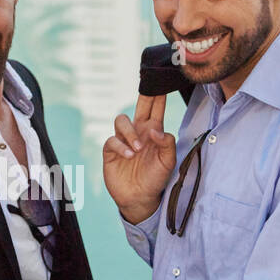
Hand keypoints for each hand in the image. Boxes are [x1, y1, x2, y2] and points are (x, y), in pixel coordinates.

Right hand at [104, 92, 176, 223]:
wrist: (140, 198)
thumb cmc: (156, 179)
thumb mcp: (168, 162)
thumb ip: (167, 144)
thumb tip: (155, 129)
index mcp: (153, 132)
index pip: (156, 108)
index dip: (158, 95)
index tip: (163, 82)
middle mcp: (138, 132)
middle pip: (140, 107)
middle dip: (144, 96)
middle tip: (149, 89)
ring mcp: (123, 140)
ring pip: (121, 120)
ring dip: (130, 132)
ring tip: (138, 148)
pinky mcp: (111, 151)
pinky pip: (112, 140)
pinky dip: (121, 146)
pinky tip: (129, 155)